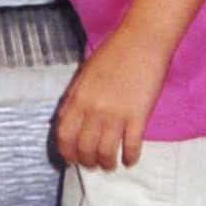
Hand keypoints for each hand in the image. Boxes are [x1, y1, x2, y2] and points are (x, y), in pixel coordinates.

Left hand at [55, 25, 170, 170]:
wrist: (142, 40)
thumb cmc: (113, 53)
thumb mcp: (84, 74)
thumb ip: (73, 98)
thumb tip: (63, 120)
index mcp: (78, 98)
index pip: (65, 136)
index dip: (67, 153)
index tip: (72, 160)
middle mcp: (94, 110)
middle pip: (85, 149)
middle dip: (88, 161)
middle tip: (93, 164)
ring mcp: (116, 115)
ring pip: (106, 153)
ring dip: (107, 164)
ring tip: (111, 165)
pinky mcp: (138, 116)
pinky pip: (131, 146)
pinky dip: (130, 158)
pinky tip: (130, 159)